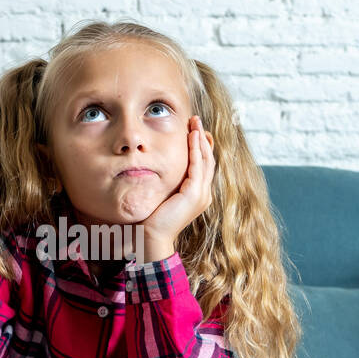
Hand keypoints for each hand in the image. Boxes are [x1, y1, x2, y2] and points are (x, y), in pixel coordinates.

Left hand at [136, 116, 214, 260]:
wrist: (151, 237)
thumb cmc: (152, 219)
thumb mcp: (162, 195)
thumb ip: (167, 183)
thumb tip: (158, 167)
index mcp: (197, 195)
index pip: (203, 165)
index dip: (201, 146)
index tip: (196, 130)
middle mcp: (203, 194)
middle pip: (208, 160)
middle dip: (203, 138)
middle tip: (196, 120)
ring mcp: (201, 194)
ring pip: (205, 160)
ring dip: (200, 139)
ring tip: (195, 123)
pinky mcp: (193, 194)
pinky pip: (197, 166)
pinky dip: (196, 149)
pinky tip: (193, 136)